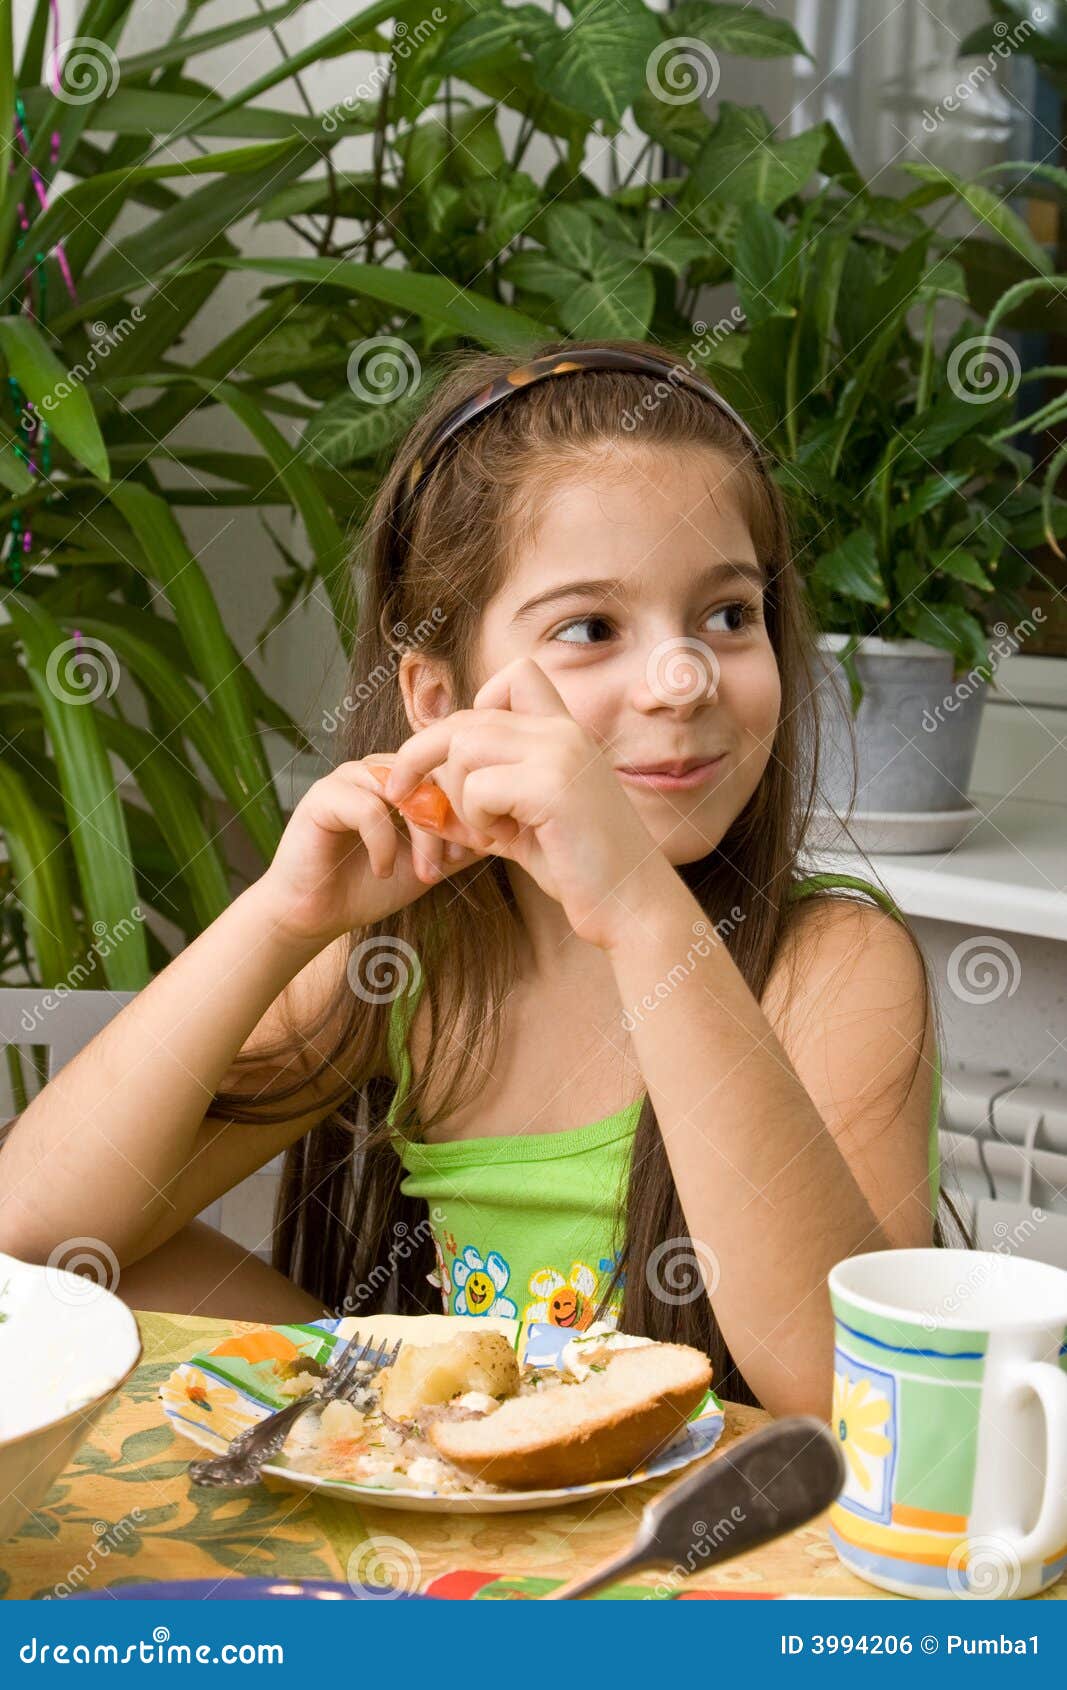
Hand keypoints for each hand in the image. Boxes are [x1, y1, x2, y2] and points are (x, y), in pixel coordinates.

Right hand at [255, 756, 494, 946]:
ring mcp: (350, 778)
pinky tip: (382, 871)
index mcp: (407, 778)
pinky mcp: (323, 796)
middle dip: (450, 823)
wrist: (317, 914)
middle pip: (433, 774)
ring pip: (404, 790)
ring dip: (422, 835)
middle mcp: (380, 769)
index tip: (477, 850)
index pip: (453, 771)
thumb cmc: (371, 886)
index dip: (470, 808)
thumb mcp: (432, 863)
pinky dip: (383, 843)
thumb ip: (464, 843)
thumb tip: (512, 830)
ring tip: (423, 873)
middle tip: (451, 864)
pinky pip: (367, 808)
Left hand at [383, 657, 666, 949]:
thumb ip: (479, 798)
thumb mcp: (521, 822)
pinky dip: (476, 819)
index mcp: (566, 732)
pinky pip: (477, 786)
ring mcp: (560, 754)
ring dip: (458, 794)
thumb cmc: (579, 867)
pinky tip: (506, 840)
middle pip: (467, 717)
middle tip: (409, 795)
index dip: (475, 709)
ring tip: (489, 828)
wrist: (632, 904)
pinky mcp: (553, 786)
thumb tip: (412, 791)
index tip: (462, 757)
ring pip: (463, 747)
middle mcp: (564, 731)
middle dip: (424, 757)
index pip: (514, 677)